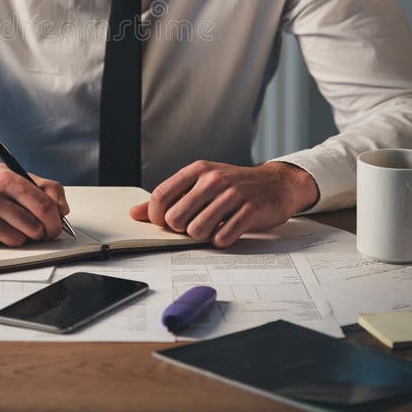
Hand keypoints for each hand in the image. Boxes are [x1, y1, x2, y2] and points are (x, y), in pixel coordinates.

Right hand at [0, 156, 69, 246]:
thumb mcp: (12, 174)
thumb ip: (43, 187)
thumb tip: (63, 209)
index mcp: (4, 178)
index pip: (41, 204)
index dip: (55, 219)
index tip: (57, 225)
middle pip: (32, 225)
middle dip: (42, 232)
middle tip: (41, 230)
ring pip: (16, 240)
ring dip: (21, 237)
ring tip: (12, 224)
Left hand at [129, 160, 318, 247]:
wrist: (276, 183)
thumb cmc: (234, 185)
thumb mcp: (201, 183)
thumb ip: (169, 198)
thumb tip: (135, 213)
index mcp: (197, 171)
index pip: (161, 195)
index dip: (157, 216)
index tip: (166, 223)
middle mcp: (213, 180)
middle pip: (176, 217)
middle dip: (181, 229)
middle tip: (193, 226)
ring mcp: (233, 195)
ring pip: (197, 230)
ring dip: (202, 237)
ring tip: (212, 229)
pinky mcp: (250, 211)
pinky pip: (223, 238)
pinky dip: (221, 241)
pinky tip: (227, 232)